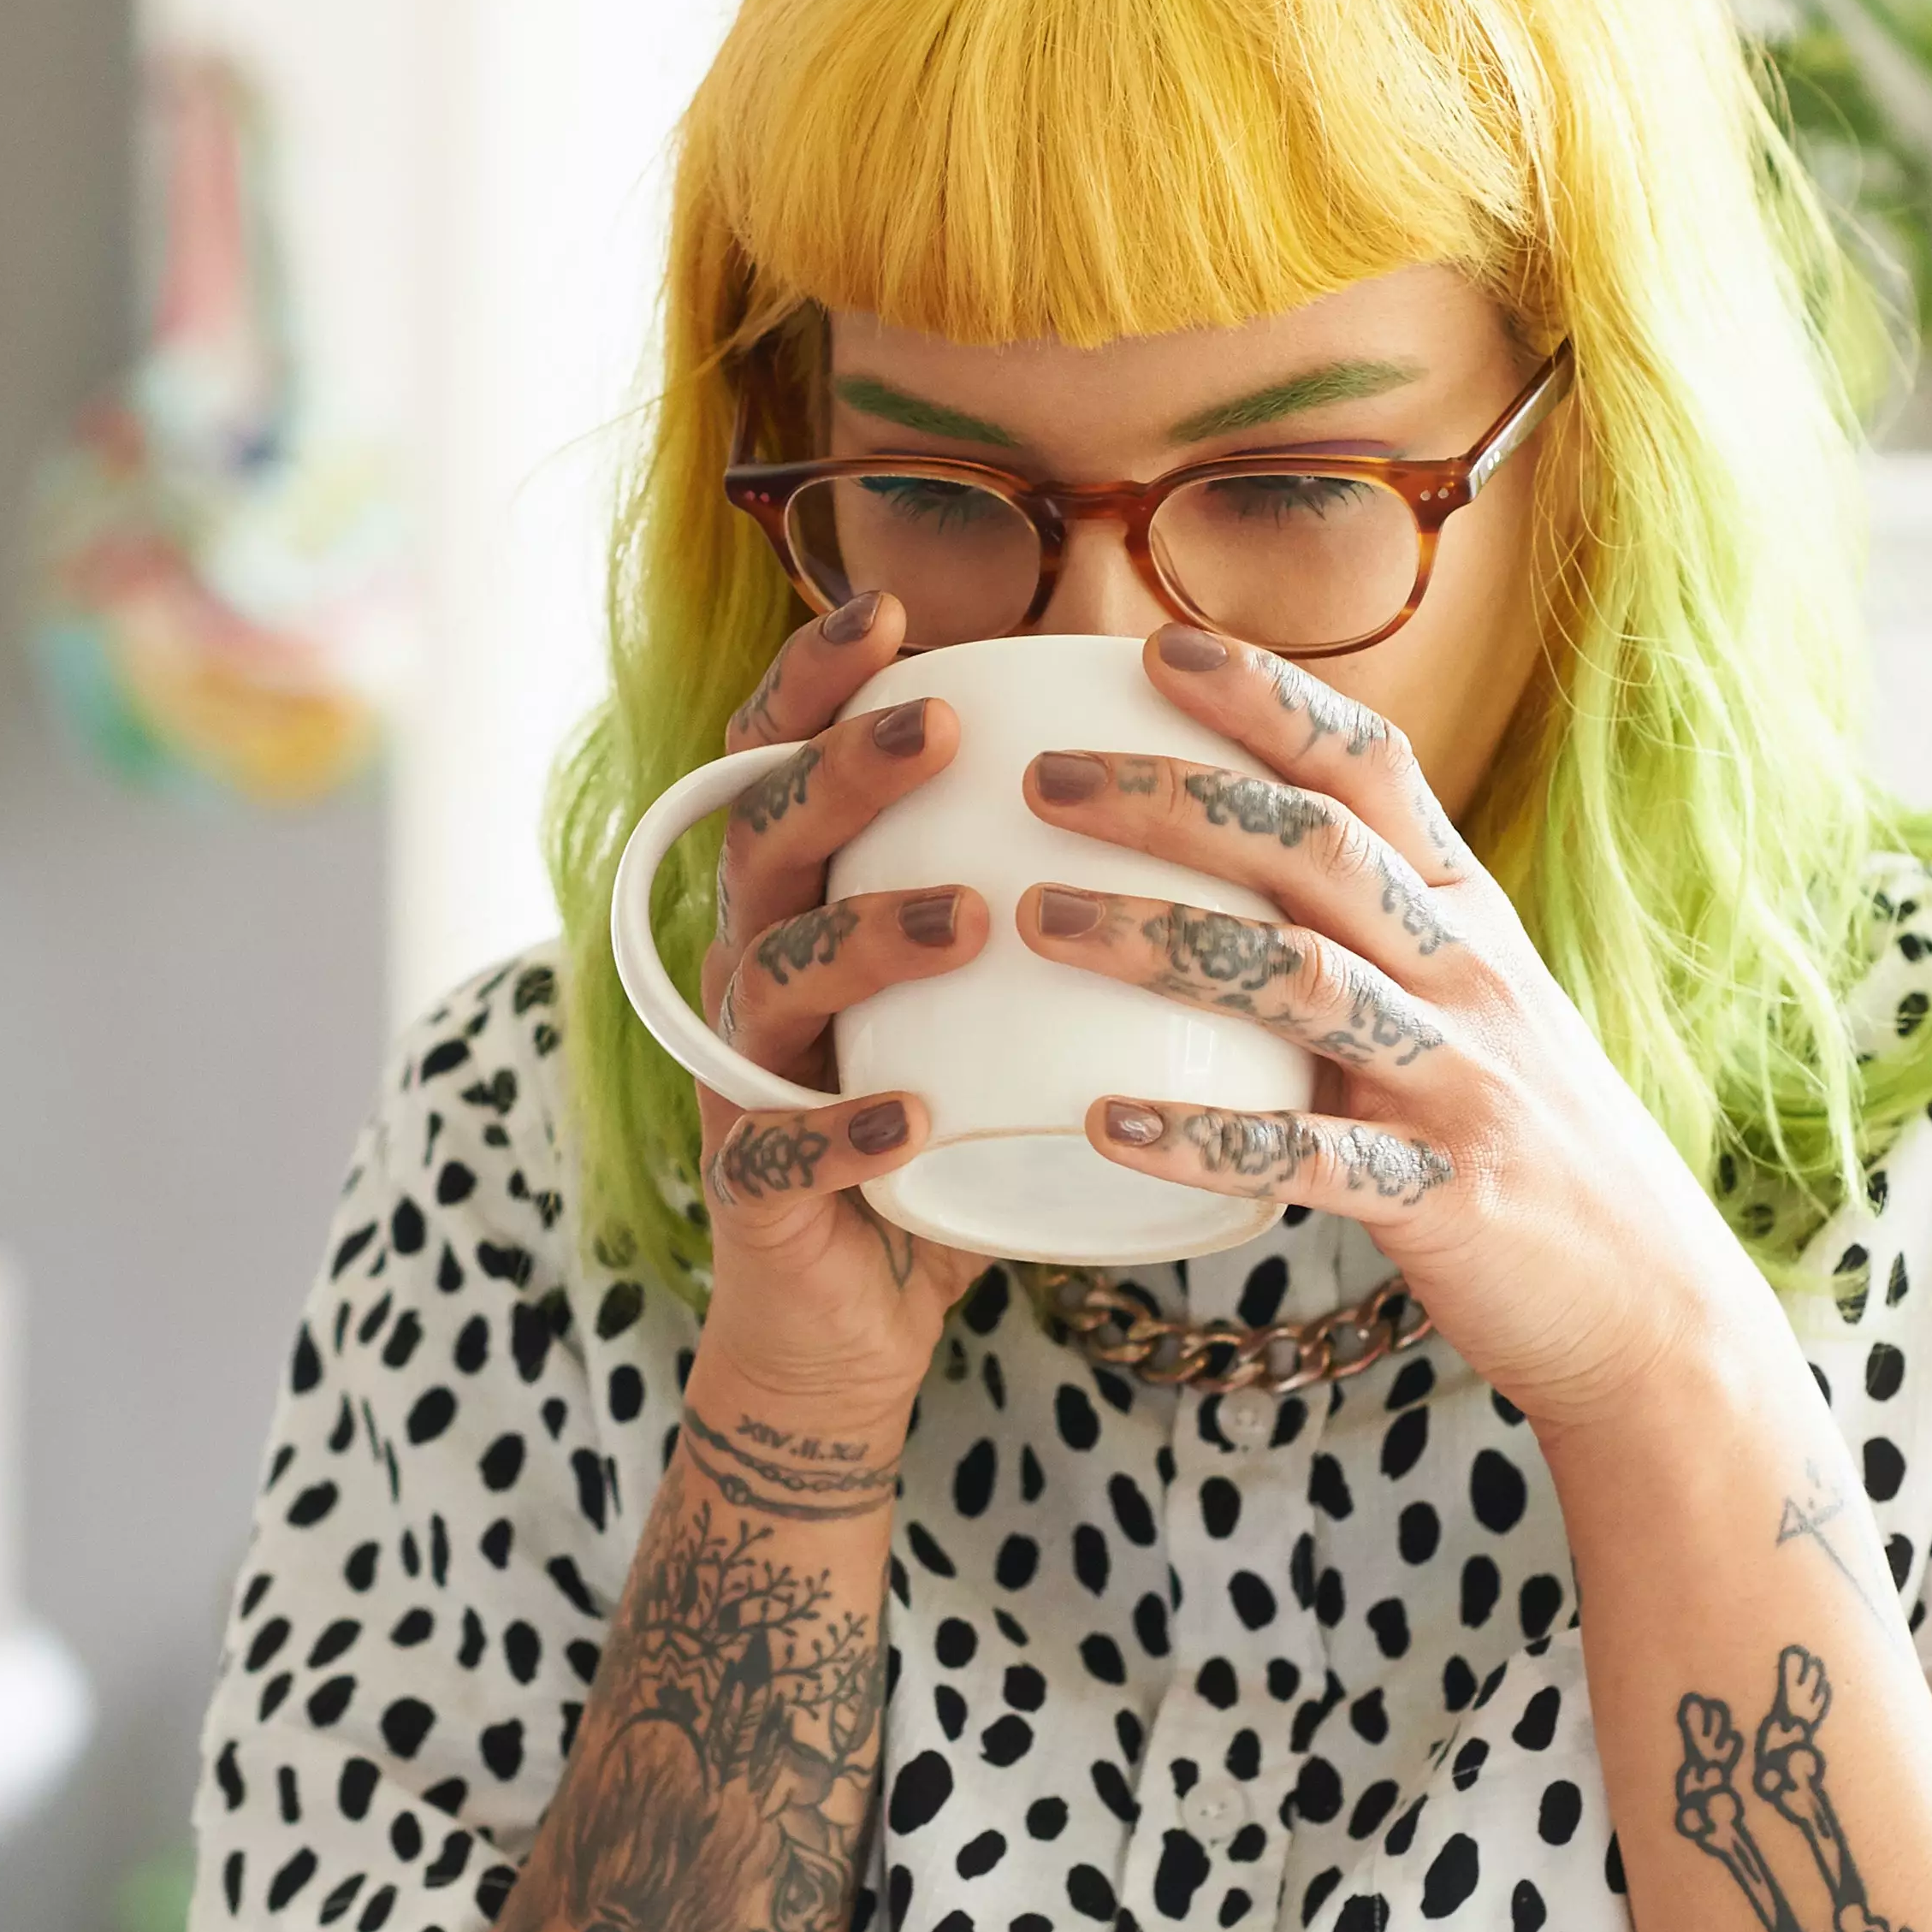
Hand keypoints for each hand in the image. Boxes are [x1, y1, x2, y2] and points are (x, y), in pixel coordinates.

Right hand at [685, 592, 989, 1438]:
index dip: (813, 683)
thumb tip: (1187, 762)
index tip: (888, 611)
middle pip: (765, 839)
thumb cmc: (945, 1133)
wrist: (856, 1320)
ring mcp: (745, 1078)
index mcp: (804, 902)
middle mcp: (755, 968)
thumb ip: (1042, 891)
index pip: (777, 761)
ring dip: (864, 938)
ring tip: (964, 920)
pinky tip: (912, 1113)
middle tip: (936, 730)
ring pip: (773, 977)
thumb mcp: (986, 998)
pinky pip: (783, 1149)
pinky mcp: (755, 1192)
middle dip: (843, 773)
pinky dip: (845, 1128)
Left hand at [1014, 625, 1788, 1436]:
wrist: (1648, 1301)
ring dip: (1155, 941)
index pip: (1370, 766)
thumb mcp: (1461, 1004)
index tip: (1156, 648)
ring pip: (1295, 979)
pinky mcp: (1440, 1194)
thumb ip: (1358, 934)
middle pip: (1310, 846)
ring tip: (1033, 922)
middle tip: (1041, 779)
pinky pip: (1303, 1158)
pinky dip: (1199, 1138)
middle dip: (1170, 799)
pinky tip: (1103, 1125)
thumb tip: (1203, 856)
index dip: (1268, 698)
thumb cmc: (1517, 1139)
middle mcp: (1466, 975)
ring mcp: (1457, 1081)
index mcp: (1464, 914)